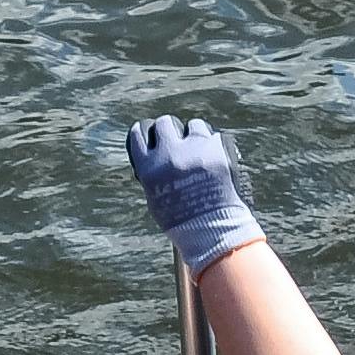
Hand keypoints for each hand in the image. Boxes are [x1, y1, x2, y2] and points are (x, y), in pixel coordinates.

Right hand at [127, 116, 263, 277]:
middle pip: (164, 123)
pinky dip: (213, 143)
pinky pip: (212, 134)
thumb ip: (154, 171)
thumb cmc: (183, 220)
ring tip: (199, 152)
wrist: (212, 231)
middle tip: (177, 142)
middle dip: (170, 131)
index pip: (138, 134)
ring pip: (191, 125)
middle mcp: (169, 155)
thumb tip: (155, 152)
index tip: (151, 134)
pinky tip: (214, 157)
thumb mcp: (156, 197)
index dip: (145, 132)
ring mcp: (194, 150)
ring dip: (194, 135)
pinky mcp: (216, 149)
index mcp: (149, 168)